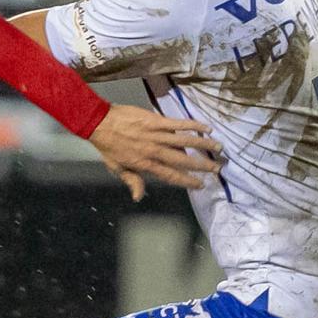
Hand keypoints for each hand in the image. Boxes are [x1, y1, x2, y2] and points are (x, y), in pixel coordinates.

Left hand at [87, 104, 222, 199]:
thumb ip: (132, 181)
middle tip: (216, 169)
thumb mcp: (117, 168)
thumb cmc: (108, 146)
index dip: (187, 181)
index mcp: (146, 164)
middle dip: (201, 166)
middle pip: (183, 160)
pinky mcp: (156, 120)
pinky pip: (178, 123)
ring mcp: (156, 135)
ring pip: (184, 141)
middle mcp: (154, 151)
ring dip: (202, 145)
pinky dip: (193, 125)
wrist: (99, 122)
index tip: (200, 185)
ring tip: (217, 148)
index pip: (171, 175)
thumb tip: (139, 197)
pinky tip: (206, 128)